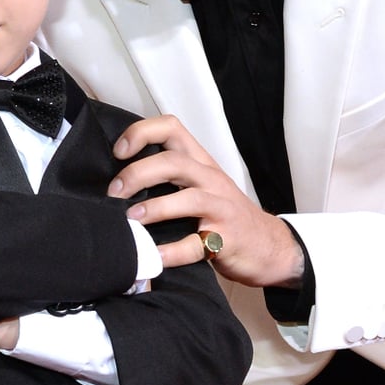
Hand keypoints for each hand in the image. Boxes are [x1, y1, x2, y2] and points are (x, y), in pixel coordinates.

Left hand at [109, 115, 305, 286]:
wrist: (270, 247)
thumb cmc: (226, 215)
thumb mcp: (203, 185)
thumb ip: (172, 177)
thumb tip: (120, 180)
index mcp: (202, 162)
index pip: (172, 128)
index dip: (141, 133)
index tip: (119, 152)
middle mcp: (211, 180)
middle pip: (174, 162)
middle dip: (138, 174)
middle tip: (115, 193)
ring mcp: (221, 209)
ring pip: (188, 199)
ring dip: (154, 208)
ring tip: (131, 219)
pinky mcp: (225, 240)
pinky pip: (195, 245)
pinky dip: (172, 252)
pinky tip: (154, 256)